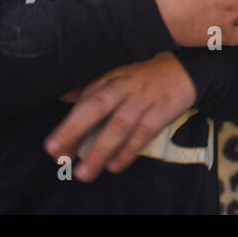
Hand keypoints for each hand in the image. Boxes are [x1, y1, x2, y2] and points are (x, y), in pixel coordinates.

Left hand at [44, 51, 197, 181]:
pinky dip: (129, 149)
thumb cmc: (144, 72)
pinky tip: (115, 165)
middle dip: (75, 130)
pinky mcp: (164, 108)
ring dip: (100, 150)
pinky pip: (144, 131)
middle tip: (57, 155)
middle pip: (96, 107)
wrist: (185, 64)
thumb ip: (90, 87)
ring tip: (84, 172)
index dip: (67, 125)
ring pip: (119, 124)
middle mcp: (124, 86)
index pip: (84, 101)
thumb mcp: (116, 73)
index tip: (52, 148)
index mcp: (110, 77)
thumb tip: (62, 97)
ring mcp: (144, 97)